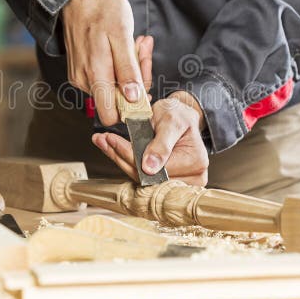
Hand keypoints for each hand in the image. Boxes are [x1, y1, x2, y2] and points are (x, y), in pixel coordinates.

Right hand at [62, 0, 149, 124]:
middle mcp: (84, 81)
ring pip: (112, 89)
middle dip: (135, 83)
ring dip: (128, 72)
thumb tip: (133, 98)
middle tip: (143, 52)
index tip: (144, 86)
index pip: (112, 116)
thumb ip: (127, 69)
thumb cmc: (102, 10)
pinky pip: (104, 79)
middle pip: (115, 102)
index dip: (132, 108)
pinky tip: (123, 48)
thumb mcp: (122, 35)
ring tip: (134, 45)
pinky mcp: (80, 72)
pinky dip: (118, 67)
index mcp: (95, 74)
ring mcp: (80, 77)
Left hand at [92, 93, 208, 185]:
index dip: (132, 155)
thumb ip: (161, 144)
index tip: (112, 140)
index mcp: (195, 162)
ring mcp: (178, 183)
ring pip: (141, 178)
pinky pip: (141, 176)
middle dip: (122, 157)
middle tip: (104, 140)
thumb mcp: (171, 121)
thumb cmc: (179, 115)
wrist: (180, 117)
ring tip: (105, 142)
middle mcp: (191, 178)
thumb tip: (150, 168)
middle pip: (148, 177)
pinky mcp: (163, 182)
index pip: (158, 168)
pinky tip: (113, 148)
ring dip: (120, 159)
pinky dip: (125, 161)